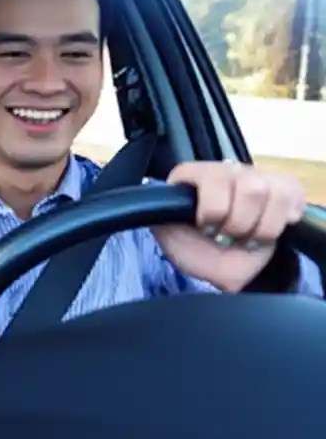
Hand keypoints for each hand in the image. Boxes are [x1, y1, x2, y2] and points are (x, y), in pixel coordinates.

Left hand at [154, 161, 306, 292]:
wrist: (226, 268)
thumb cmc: (196, 248)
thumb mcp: (167, 236)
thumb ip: (155, 216)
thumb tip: (146, 204)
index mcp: (193, 175)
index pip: (210, 178)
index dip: (212, 211)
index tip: (206, 229)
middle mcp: (226, 169)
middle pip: (249, 186)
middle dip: (238, 224)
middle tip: (227, 237)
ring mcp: (258, 176)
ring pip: (272, 193)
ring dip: (259, 228)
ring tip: (245, 238)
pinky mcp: (285, 190)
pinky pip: (291, 201)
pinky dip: (279, 225)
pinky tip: (265, 231)